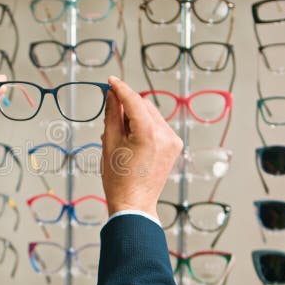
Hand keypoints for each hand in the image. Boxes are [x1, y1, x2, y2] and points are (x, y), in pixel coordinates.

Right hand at [100, 76, 183, 218]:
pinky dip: (144, 126)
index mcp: (148, 133)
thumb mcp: (110, 142)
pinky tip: (131, 139)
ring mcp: (173, 141)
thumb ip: (112, 114)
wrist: (134, 203)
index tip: (110, 80)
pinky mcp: (174, 146)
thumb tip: (113, 95)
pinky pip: (157, 126)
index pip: (134, 100)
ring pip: (151, 115)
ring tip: (119, 133)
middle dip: (127, 104)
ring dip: (136, 116)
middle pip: (144, 105)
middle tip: (110, 112)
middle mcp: (165, 134)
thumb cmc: (118, 178)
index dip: (120, 88)